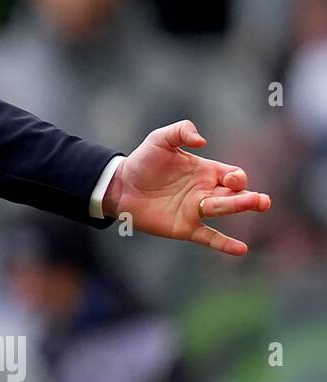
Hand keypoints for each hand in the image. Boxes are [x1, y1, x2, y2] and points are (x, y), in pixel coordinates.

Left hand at [103, 120, 271, 255]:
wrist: (120, 185)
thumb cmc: (143, 161)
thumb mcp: (160, 139)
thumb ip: (181, 131)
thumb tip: (202, 142)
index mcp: (206, 172)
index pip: (233, 176)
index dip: (236, 178)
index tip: (230, 180)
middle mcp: (206, 192)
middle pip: (235, 195)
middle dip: (250, 197)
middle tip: (262, 201)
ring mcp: (196, 211)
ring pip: (223, 211)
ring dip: (240, 209)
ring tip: (259, 206)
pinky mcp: (185, 227)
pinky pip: (209, 237)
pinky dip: (224, 244)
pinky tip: (241, 250)